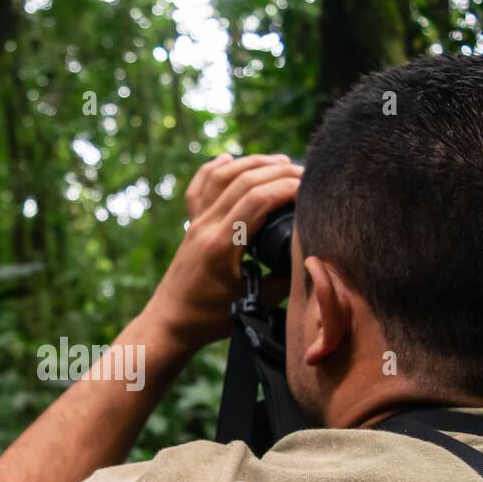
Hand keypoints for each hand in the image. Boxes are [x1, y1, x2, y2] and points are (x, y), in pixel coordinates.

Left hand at [146, 153, 302, 349]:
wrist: (169, 323)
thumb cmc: (209, 319)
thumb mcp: (252, 303)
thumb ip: (284, 281)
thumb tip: (313, 259)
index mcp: (221, 245)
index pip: (257, 200)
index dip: (287, 187)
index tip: (311, 186)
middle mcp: (205, 226)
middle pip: (243, 181)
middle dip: (278, 171)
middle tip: (306, 172)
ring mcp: (195, 222)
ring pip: (221, 176)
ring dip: (252, 163)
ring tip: (281, 161)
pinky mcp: (189, 224)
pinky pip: (199, 186)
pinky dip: (215, 167)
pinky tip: (229, 158)